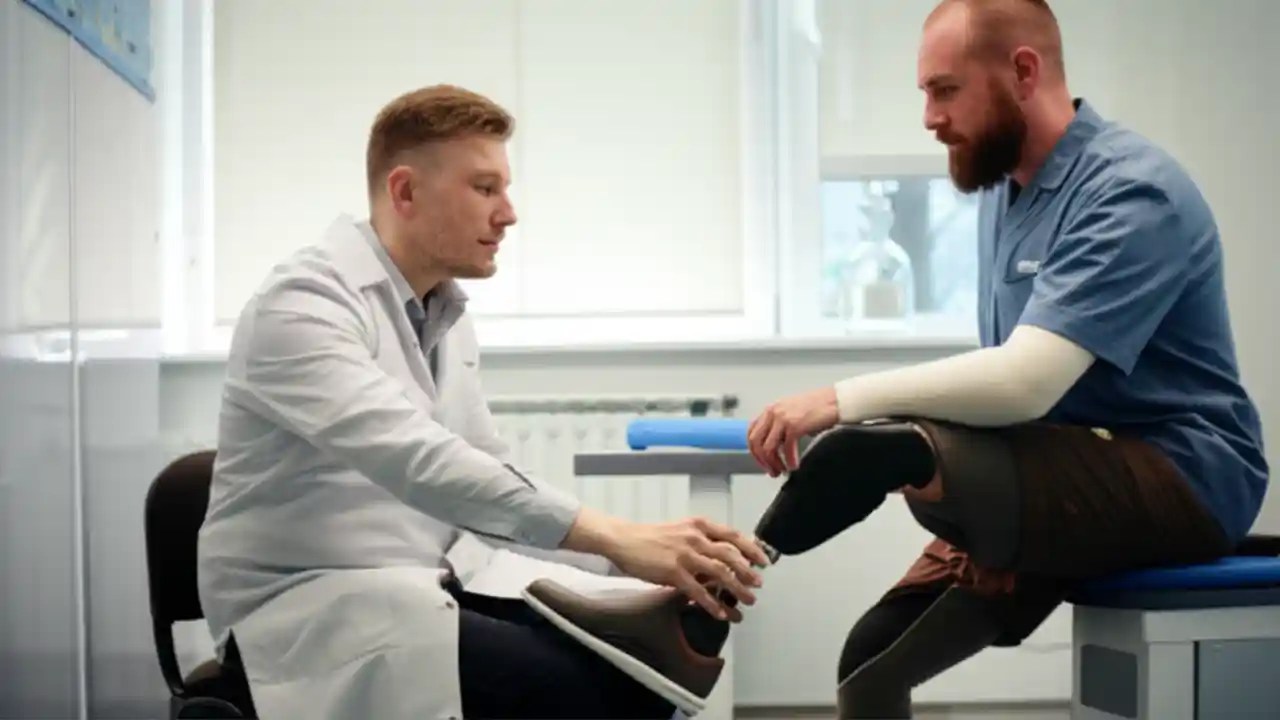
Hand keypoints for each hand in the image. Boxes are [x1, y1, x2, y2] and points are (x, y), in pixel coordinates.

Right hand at [564, 508, 767, 619]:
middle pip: (731, 555)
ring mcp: (684, 555)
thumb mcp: (681, 530)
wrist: (623, 539)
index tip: (764, 561)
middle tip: (758, 585)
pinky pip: (698, 591)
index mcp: (699, 525)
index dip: (752, 549)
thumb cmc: (650, 537)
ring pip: (719, 573)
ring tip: (748, 601)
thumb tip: (725, 554)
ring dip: (737, 589)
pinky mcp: (672, 572)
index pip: (733, 536)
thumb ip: (702, 539)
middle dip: (748, 572)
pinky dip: (712, 604)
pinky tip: (721, 613)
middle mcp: (695, 538)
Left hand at [748, 387, 838, 475]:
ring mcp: (782, 418)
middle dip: (762, 460)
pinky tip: (794, 465)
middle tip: (771, 470)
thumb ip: (780, 426)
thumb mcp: (792, 413)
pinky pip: (786, 449)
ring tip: (782, 470)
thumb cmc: (818, 407)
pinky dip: (789, 461)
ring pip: (768, 448)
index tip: (762, 461)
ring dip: (774, 463)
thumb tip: (776, 448)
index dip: (755, 451)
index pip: (751, 432)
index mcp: (771, 410)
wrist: (835, 400)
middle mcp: (773, 412)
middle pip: (756, 442)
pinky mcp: (794, 425)